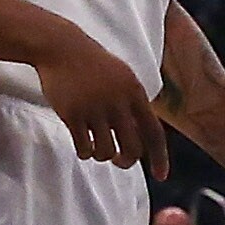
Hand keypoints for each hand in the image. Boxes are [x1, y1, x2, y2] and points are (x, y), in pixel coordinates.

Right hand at [35, 24, 167, 172]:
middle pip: (133, 148)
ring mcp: (95, 108)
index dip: (160, 157)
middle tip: (119, 160)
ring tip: (96, 145)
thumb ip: (133, 103)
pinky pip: (85, 148)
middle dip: (126, 161)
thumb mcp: (122, 77)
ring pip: (107, 152)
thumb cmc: (93, 65)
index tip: (161, 176)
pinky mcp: (73, 114)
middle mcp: (118, 102)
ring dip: (102, 155)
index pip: (154, 132)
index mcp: (135, 92)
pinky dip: (85, 152)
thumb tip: (143, 136)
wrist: (62, 48)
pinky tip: (83, 144)